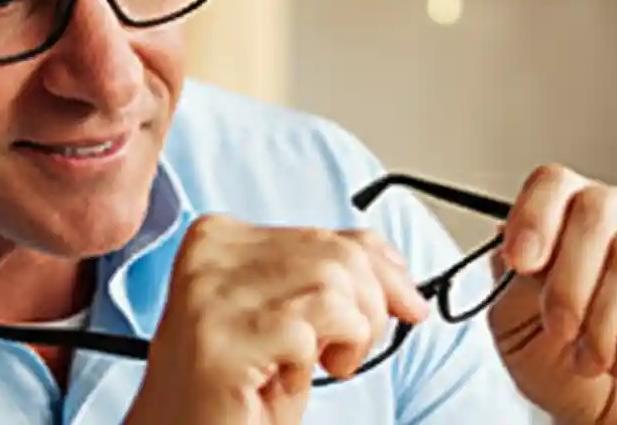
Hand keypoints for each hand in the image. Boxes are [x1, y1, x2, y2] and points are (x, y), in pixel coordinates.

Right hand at [126, 214, 429, 424]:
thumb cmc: (235, 384)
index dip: (382, 269)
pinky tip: (292, 377)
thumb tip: (397, 272)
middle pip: (336, 257)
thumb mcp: (283, 315)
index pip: (325, 232)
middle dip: (371, 308)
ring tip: (319, 364)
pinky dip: (323, 358)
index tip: (407, 302)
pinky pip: (315, 326)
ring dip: (349, 334)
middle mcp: (209, 257)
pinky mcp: (223, 337)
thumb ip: (324, 276)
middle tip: (349, 351)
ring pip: (333, 285)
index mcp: (218, 238)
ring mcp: (211, 294)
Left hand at [491, 165, 616, 424]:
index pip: (552, 182)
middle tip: (559, 330)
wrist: (601, 410)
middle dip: (569, 281)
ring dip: (603, 318)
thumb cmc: (552, 356)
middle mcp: (615, 211)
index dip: (535, 217)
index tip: (521, 263)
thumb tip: (519, 245)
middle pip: (595, 208)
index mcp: (562, 212)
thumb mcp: (509, 321)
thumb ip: (513, 278)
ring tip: (590, 357)